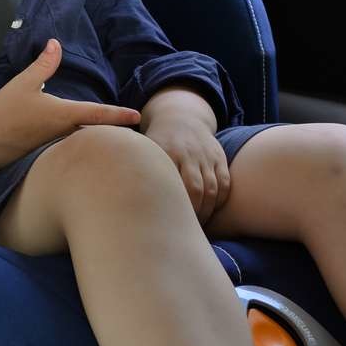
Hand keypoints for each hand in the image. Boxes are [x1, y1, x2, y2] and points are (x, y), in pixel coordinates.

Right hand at [0, 39, 140, 164]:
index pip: (97, 114)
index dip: (118, 114)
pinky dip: (80, 141)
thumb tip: (56, 43)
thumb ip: (43, 64)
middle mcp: (64, 133)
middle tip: (129, 124)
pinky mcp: (46, 152)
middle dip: (111, 129)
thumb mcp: (25, 83)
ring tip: (112, 131)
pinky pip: (69, 146)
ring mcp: (55, 145)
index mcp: (63, 115)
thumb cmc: (5, 110)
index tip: (137, 116)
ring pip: (83, 140)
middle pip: (94, 131)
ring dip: (96, 136)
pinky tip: (81, 139)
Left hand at [142, 104, 228, 224]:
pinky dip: (220, 199)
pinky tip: (211, 210)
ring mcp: (205, 154)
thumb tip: (122, 200)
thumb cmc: (156, 143)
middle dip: (192, 213)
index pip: (172, 185)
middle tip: (184, 229)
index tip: (167, 224)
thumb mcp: (144, 149)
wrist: (180, 117)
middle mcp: (188, 152)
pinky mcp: (218, 156)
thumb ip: (136, 170)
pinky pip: (224, 182)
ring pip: (211, 188)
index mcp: (166, 151)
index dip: (173, 207)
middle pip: (195, 189)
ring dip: (207, 210)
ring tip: (198, 224)